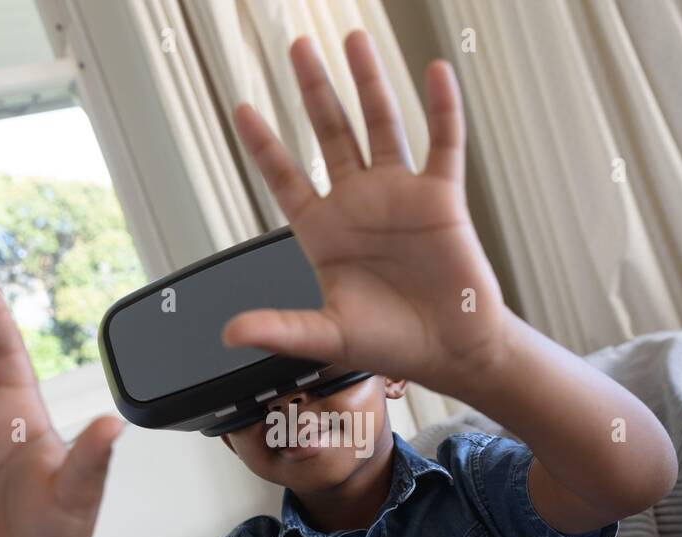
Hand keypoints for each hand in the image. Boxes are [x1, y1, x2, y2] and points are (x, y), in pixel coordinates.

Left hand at [224, 31, 508, 395]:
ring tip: (353, 39)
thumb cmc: (392, 343)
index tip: (242, 110)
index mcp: (325, 232)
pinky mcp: (441, 199)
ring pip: (381, 125)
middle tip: (297, 47)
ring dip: (368, 82)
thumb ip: (280, 328)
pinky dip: (442, 109)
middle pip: (330, 133)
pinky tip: (435, 73)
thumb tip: (231, 333)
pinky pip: (442, 143)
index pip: (286, 178)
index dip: (265, 145)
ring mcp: (400, 196)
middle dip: (313, 90)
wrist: (451, 352)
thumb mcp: (327, 337)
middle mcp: (359, 204)